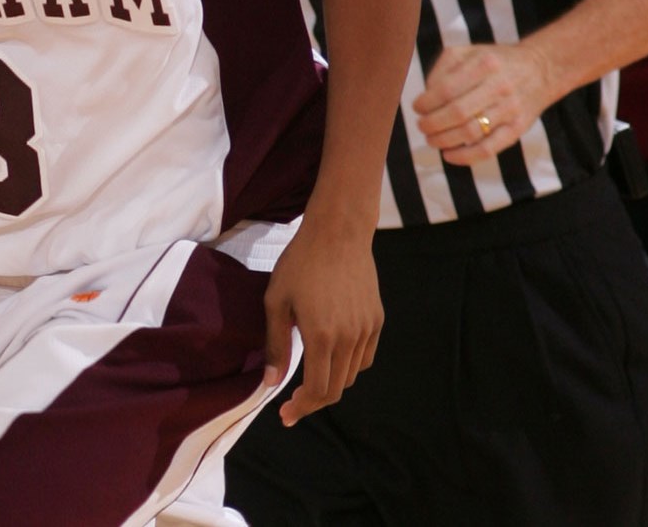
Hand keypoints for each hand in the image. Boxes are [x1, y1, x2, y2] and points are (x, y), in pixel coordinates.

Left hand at [262, 215, 381, 427]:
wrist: (338, 232)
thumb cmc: (300, 263)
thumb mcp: (276, 302)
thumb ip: (276, 345)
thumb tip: (271, 383)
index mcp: (321, 336)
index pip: (316, 390)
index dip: (301, 408)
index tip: (285, 415)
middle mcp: (349, 338)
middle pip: (336, 389)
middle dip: (313, 402)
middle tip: (293, 404)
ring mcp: (367, 329)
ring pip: (351, 375)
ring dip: (330, 383)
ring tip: (310, 376)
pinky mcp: (377, 320)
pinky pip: (365, 357)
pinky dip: (348, 366)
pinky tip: (332, 357)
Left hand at [412, 43, 558, 166]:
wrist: (540, 69)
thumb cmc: (495, 62)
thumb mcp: (469, 52)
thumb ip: (444, 68)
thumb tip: (427, 95)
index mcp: (484, 64)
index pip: (446, 89)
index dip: (426, 103)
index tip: (417, 107)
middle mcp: (499, 86)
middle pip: (457, 112)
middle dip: (432, 123)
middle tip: (422, 126)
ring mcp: (509, 110)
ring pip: (470, 133)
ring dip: (443, 140)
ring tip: (432, 139)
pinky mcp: (516, 129)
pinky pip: (488, 149)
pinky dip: (464, 156)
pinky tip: (448, 155)